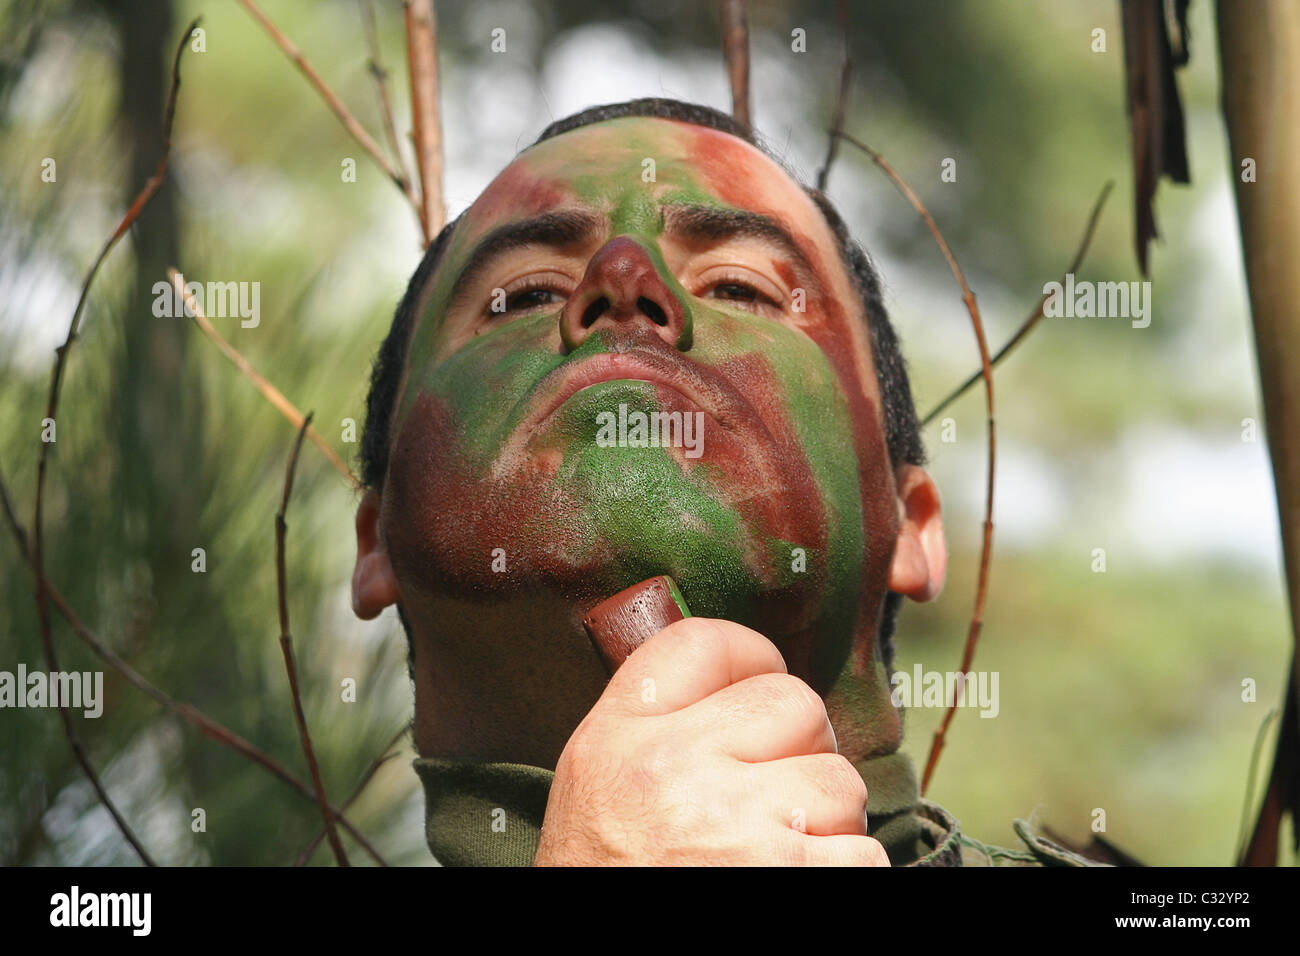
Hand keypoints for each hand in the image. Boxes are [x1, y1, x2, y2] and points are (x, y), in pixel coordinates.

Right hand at [534, 617, 890, 865]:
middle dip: (801, 749)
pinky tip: (799, 884)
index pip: (704, 643)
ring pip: (839, 780)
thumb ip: (654, 728)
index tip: (761, 690)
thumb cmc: (603, 879)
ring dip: (827, 823)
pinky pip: (863, 856)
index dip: (751, 657)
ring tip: (780, 857)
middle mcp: (673, 769)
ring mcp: (736, 828)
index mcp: (618, 739)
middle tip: (776, 798)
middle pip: (793, 702)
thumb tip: (742, 686)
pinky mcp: (792, 881)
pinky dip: (845, 875)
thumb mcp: (597, 787)